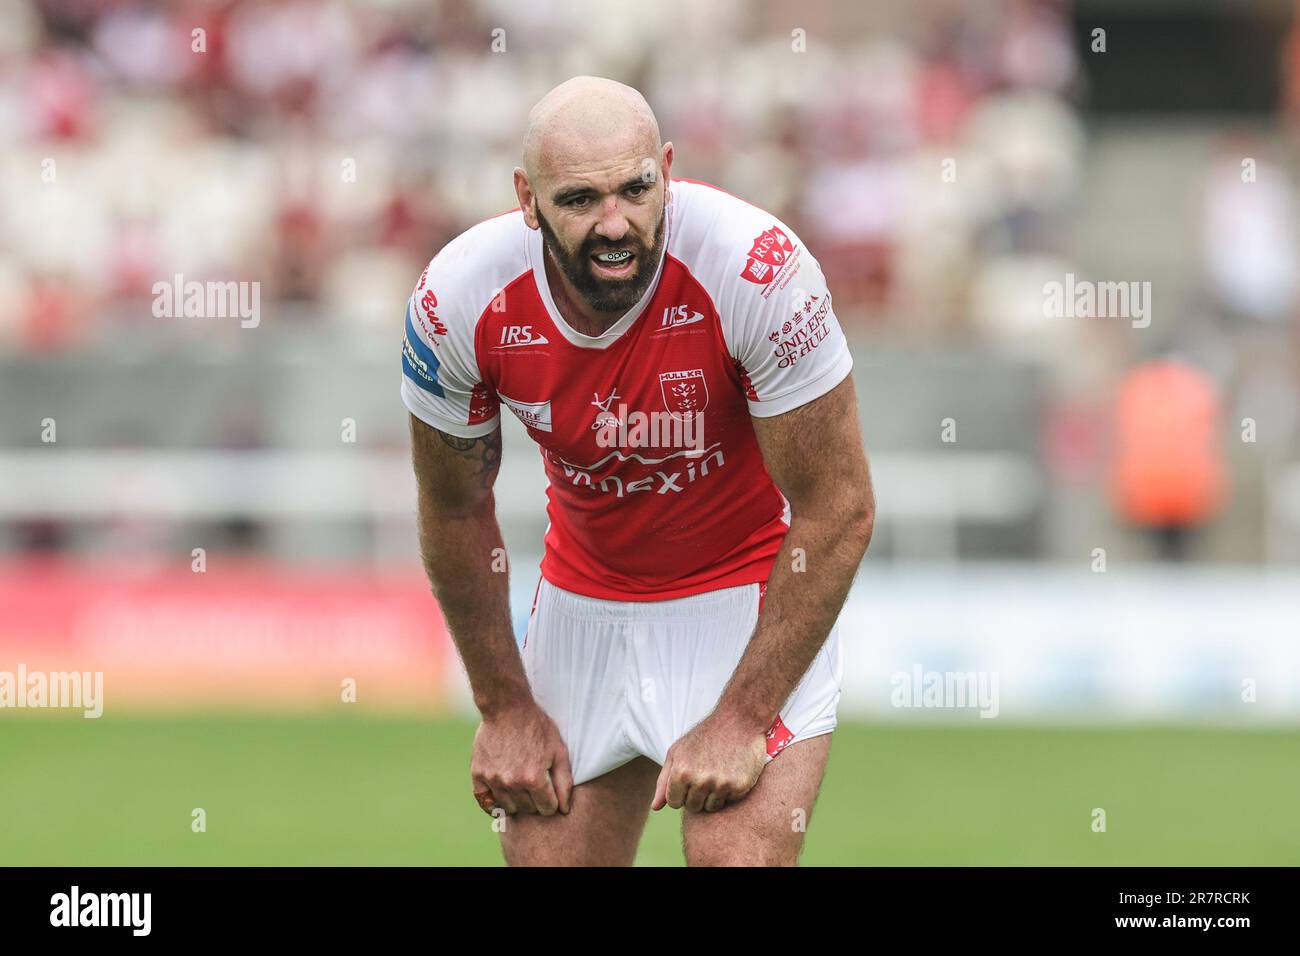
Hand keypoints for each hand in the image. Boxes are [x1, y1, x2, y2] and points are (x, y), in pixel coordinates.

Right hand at [470, 702, 572, 815]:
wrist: (507, 708)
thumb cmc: (537, 727)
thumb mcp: (558, 751)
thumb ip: (564, 782)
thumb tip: (564, 810)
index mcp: (534, 779)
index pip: (547, 808)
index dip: (552, 801)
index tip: (550, 792)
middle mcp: (512, 783)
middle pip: (528, 809)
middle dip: (535, 801)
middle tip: (536, 786)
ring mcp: (493, 779)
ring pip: (508, 808)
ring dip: (517, 802)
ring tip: (521, 787)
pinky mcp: (478, 774)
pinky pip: (485, 802)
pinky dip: (494, 803)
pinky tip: (503, 795)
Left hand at [651, 710, 767, 812]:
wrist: (738, 720)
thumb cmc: (704, 735)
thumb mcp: (677, 752)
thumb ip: (664, 781)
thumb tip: (655, 807)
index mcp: (681, 772)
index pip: (673, 803)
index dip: (680, 792)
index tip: (689, 778)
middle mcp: (701, 781)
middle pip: (692, 807)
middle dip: (696, 795)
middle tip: (705, 774)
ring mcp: (722, 784)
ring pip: (711, 807)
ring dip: (713, 795)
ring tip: (718, 773)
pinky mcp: (740, 786)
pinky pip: (730, 801)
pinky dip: (729, 791)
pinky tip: (731, 772)